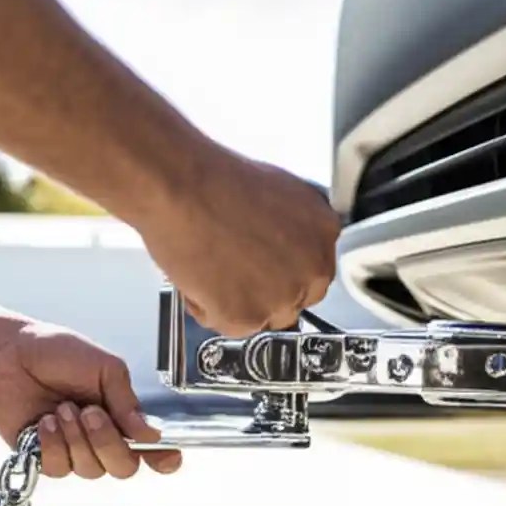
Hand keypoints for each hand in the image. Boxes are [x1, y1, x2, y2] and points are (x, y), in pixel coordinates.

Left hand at [0, 320, 180, 478]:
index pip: (151, 448)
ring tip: (61, 408)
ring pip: (91, 470)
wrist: (8, 353)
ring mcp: (72, 450)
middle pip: (123, 468)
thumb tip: (150, 435)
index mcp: (121, 416)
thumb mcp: (103, 367)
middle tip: (89, 412)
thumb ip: (126, 402)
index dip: (164, 459)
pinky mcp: (42, 457)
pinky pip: (59, 468)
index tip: (168, 459)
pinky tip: (44, 421)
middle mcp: (100, 438)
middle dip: (108, 442)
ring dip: (77, 438)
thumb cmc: (56, 352)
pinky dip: (53, 443)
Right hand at [141, 153, 339, 335]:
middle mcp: (313, 267)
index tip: (262, 267)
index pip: (314, 270)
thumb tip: (280, 245)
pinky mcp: (248, 316)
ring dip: (236, 302)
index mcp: (324, 230)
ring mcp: (283, 296)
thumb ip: (291, 227)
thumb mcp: (276, 191)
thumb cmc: (214, 180)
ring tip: (210, 266)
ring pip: (262, 317)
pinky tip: (197, 275)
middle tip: (232, 271)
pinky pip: (227, 325)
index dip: (282, 271)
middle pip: (294, 300)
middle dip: (264, 293)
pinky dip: (207, 308)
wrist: (181, 186)